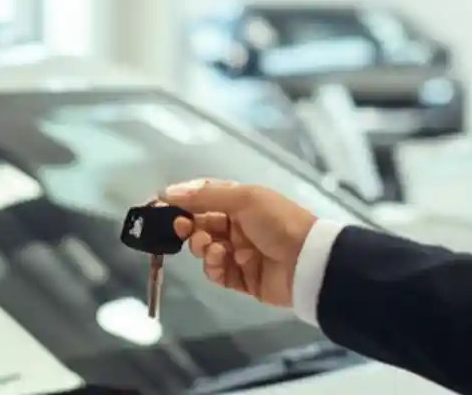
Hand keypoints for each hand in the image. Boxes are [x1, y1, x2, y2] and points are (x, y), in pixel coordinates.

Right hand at [161, 179, 318, 307]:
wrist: (308, 261)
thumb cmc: (278, 222)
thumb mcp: (244, 199)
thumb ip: (205, 196)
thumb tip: (169, 191)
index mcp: (242, 203)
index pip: (205, 198)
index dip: (184, 200)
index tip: (163, 203)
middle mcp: (239, 227)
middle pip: (201, 225)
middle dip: (189, 226)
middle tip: (182, 227)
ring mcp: (240, 253)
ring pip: (205, 250)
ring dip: (201, 247)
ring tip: (211, 247)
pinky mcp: (242, 279)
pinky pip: (217, 273)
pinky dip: (214, 267)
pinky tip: (221, 260)